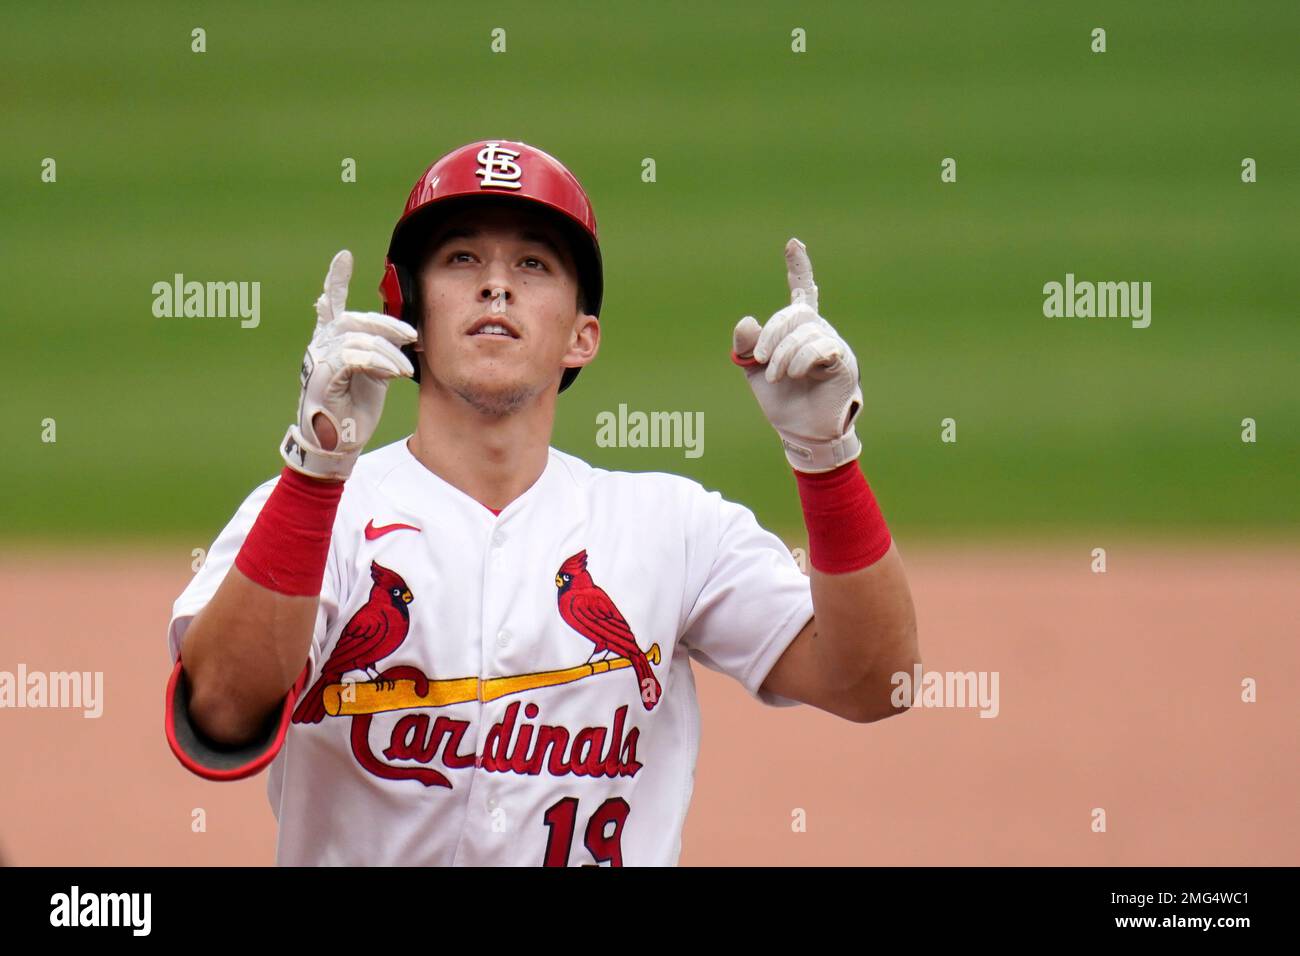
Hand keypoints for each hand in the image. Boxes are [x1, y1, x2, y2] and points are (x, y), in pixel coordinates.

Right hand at [280, 250, 416, 479]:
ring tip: (405, 370)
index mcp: (331, 341)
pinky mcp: (323, 377)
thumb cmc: (354, 407)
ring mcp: (319, 360)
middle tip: (412, 335)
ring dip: (389, 353)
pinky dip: (379, 363)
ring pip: (358, 340)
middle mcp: (321, 345)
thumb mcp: (372, 372)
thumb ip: (378, 349)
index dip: (336, 279)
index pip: (332, 304)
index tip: (344, 256)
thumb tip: (399, 334)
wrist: (338, 442)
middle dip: (388, 325)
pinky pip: (354, 358)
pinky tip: (394, 373)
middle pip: (355, 320)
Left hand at [731, 238, 862, 472]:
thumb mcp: (754, 370)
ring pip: (805, 332)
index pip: (802, 291)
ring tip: (776, 376)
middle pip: (794, 314)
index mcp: (799, 330)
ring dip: (784, 355)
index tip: (793, 244)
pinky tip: (797, 374)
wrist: (801, 431)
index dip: (799, 267)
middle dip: (772, 334)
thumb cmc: (782, 400)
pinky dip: (802, 359)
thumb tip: (746, 320)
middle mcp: (819, 331)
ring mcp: (833, 344)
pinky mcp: (842, 361)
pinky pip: (820, 347)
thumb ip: (747, 345)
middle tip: (761, 360)